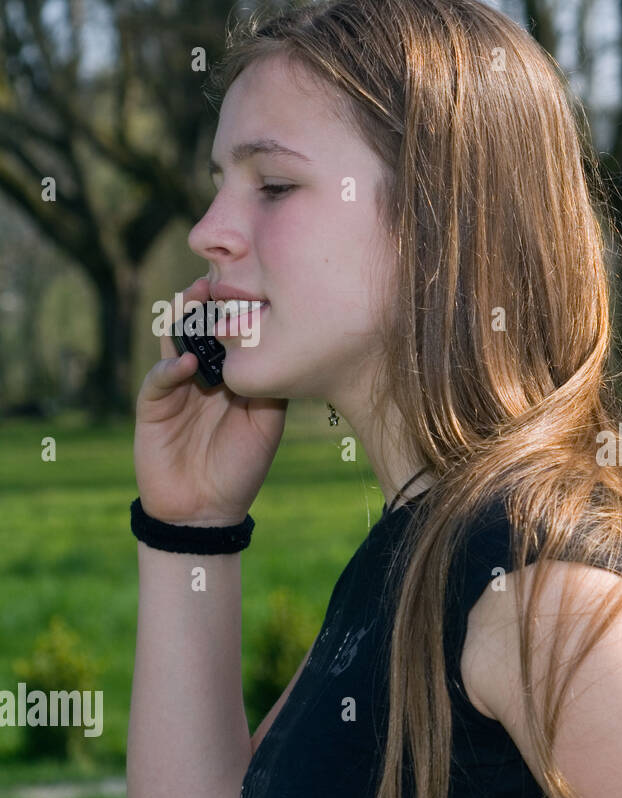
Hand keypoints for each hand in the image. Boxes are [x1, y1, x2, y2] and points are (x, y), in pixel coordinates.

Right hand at [133, 276, 287, 525]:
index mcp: (234, 375)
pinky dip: (170, 367)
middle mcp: (204, 374)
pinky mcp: (154, 405)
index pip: (233, 332)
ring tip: (196, 298)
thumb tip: (282, 348)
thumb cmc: (241, 466)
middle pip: (202, 327)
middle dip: (208, 302)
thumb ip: (269, 387)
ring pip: (175, 341)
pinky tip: (186, 360)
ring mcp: (177, 386)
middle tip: (218, 278)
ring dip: (183, 319)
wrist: (207, 509)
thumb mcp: (267, 424)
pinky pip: (158, 379)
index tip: (252, 281)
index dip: (238, 308)